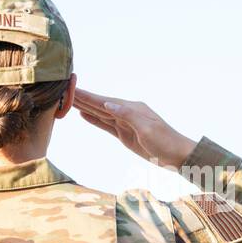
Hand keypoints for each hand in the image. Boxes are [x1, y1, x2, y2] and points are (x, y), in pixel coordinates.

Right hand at [74, 89, 196, 169]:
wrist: (177, 156)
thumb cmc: (165, 141)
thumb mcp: (147, 128)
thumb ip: (127, 115)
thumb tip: (107, 103)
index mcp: (132, 108)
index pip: (105, 100)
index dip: (88, 95)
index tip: (73, 87)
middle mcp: (127, 112)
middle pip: (100, 104)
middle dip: (83, 98)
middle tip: (64, 90)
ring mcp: (125, 124)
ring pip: (101, 113)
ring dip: (85, 107)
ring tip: (69, 100)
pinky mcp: (125, 135)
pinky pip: (106, 125)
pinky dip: (94, 119)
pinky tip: (85, 114)